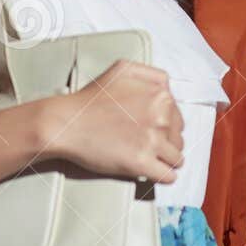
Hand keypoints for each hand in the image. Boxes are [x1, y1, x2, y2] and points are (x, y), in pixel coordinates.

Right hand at [37, 59, 183, 182]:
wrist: (66, 123)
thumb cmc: (90, 99)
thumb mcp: (122, 69)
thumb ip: (151, 74)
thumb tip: (168, 87)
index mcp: (160, 95)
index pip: (178, 117)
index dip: (165, 126)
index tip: (151, 130)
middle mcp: (161, 116)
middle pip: (178, 138)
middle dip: (167, 143)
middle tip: (147, 145)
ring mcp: (152, 141)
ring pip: (177, 158)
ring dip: (166, 160)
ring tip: (151, 160)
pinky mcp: (141, 163)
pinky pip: (168, 176)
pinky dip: (163, 176)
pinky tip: (152, 173)